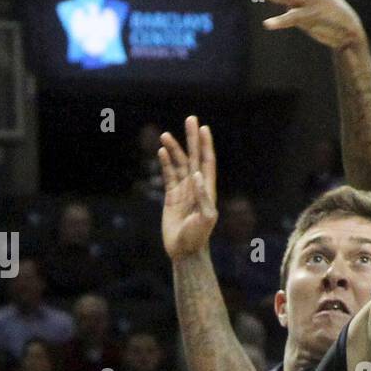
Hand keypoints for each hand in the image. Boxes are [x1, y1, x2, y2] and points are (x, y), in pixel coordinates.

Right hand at [159, 116, 217, 260]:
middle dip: (192, 138)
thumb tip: (196, 175)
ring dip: (174, 149)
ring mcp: (184, 190)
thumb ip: (203, 197)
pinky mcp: (171, 197)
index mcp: (207, 189)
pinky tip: (162, 152)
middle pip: (193, 157)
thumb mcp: (206, 217)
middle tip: (190, 119)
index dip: (205, 145)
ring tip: (165, 135)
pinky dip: (166, 163)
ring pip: (179, 164)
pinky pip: (169, 175)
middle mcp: (196, 186)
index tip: (203, 128)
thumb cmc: (198, 236)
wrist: (185, 250)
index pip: (207, 162)